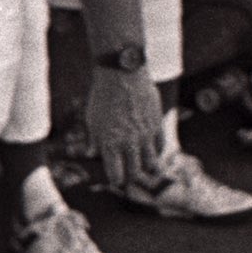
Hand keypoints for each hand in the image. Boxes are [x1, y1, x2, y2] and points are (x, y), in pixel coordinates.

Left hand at [85, 64, 163, 188]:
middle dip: (130, 177)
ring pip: (151, 163)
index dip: (115, 179)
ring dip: (146, 168)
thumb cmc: (102, 96)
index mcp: (110, 144)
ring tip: (143, 166)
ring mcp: (145, 134)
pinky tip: (151, 150)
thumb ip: (94, 140)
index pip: (115, 176)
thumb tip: (91, 154)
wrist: (122, 73)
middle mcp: (129, 143)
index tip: (114, 178)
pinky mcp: (156, 123)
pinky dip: (156, 151)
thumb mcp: (92, 120)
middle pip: (134, 173)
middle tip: (128, 174)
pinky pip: (160, 146)